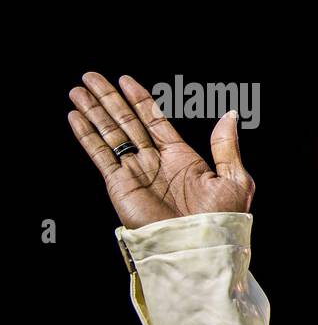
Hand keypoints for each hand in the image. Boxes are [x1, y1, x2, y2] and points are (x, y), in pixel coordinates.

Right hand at [67, 73, 253, 228]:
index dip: (140, 99)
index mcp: (183, 158)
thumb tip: (230, 114)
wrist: (199, 248)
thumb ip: (226, 145)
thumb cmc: (221, 220)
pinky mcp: (120, 184)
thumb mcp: (234, 178)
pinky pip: (101, 154)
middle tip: (91, 77)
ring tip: (79, 90)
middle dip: (109, 99)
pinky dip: (88, 135)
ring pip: (111, 134)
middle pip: (128, 122)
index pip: (155, 120)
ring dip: (94, 111)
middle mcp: (156, 162)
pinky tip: (76, 116)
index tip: (125, 80)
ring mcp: (136, 172)